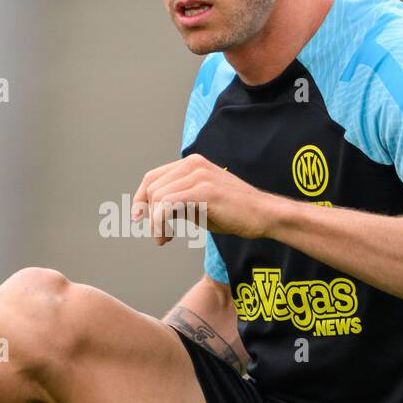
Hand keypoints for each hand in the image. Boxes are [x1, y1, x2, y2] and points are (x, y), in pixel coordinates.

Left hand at [131, 153, 273, 245]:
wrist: (263, 215)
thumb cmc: (234, 213)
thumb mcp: (199, 204)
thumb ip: (177, 201)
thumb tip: (152, 211)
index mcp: (192, 164)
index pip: (153, 178)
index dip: (140, 199)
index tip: (138, 219)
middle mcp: (193, 164)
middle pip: (151, 188)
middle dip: (149, 215)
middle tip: (160, 237)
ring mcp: (199, 175)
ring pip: (157, 197)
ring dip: (155, 223)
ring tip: (165, 238)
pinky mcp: (204, 191)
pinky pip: (168, 204)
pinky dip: (161, 222)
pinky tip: (168, 236)